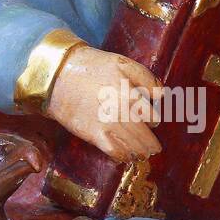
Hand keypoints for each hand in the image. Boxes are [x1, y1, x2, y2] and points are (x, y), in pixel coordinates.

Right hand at [48, 46, 162, 161]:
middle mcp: (123, 113)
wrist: (59, 76)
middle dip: (151, 145)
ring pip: (132, 147)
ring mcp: (108, 126)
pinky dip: (122, 156)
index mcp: (132, 95)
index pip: (152, 118)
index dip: (153, 121)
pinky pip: (114, 151)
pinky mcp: (93, 135)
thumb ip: (146, 77)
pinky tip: (124, 156)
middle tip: (153, 149)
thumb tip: (160, 95)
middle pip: (144, 138)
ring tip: (141, 155)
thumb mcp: (123, 63)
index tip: (152, 123)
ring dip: (139, 153)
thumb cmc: (92, 67)